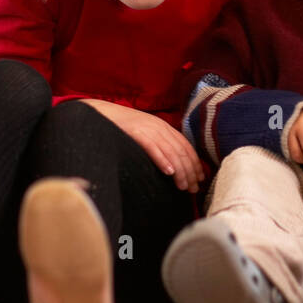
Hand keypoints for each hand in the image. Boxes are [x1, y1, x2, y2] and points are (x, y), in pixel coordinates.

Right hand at [81, 99, 204, 192]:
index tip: (200, 178)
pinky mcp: (136, 132)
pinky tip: (169, 172)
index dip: (195, 163)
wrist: (102, 113)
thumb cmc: (123, 128)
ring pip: (170, 152)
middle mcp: (159, 127)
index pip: (185, 146)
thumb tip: (172, 164)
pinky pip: (153, 147)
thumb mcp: (146, 133)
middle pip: (181, 151)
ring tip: (183, 186)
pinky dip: (162, 160)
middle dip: (190, 171)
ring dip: (179, 171)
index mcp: (164, 127)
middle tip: (193, 189)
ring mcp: (148, 129)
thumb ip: (159, 143)